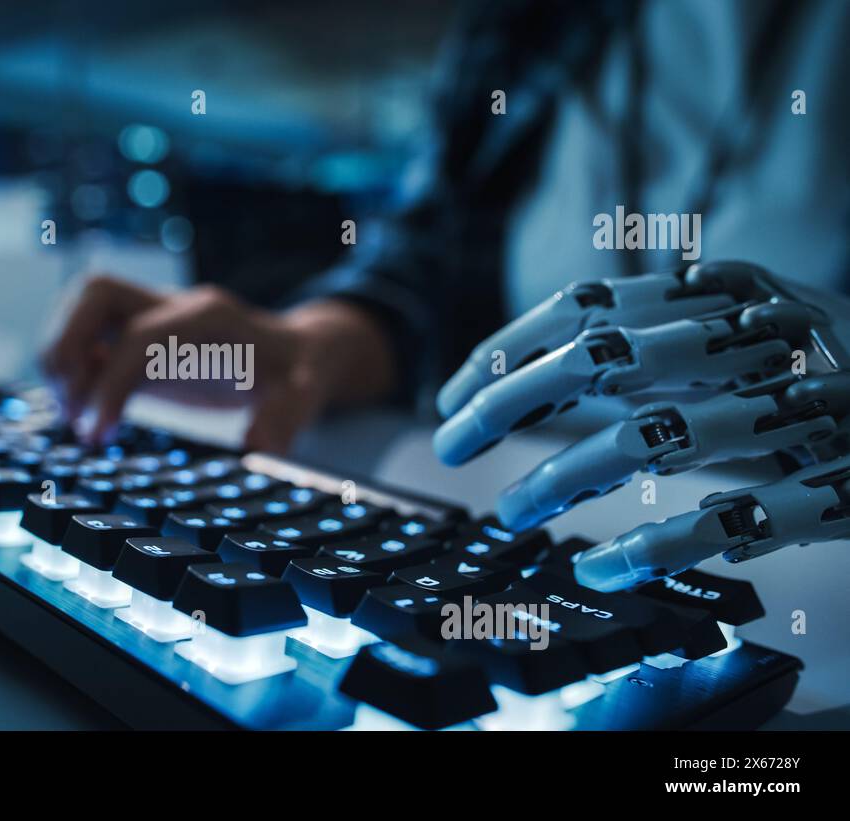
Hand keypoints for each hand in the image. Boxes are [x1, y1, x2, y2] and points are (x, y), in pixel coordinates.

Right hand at [42, 275, 397, 452]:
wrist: (297, 351)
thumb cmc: (296, 371)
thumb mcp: (304, 392)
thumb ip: (285, 416)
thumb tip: (259, 447)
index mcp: (209, 316)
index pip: (141, 337)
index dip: (110, 384)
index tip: (96, 434)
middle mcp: (172, 305)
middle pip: (95, 293)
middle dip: (68, 350)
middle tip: (73, 414)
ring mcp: (149, 315)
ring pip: (79, 308)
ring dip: (62, 359)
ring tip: (74, 416)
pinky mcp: (135, 336)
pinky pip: (84, 336)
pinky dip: (71, 369)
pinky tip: (85, 411)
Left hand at [432, 260, 849, 590]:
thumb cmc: (825, 369)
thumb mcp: (742, 331)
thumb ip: (658, 335)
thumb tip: (542, 359)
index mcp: (724, 295)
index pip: (586, 305)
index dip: (507, 347)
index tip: (452, 391)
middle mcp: (753, 340)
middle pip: (601, 358)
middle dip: (508, 402)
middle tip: (450, 444)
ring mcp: (795, 410)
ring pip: (653, 437)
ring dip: (564, 478)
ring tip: (513, 512)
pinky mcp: (834, 483)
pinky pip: (731, 519)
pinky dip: (659, 546)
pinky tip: (606, 567)